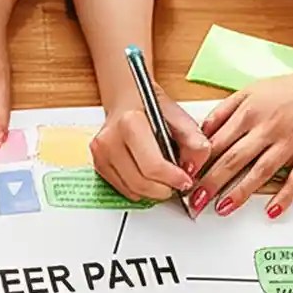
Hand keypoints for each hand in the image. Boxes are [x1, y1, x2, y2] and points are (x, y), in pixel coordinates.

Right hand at [90, 86, 209, 201]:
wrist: (128, 99)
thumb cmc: (153, 108)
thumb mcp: (179, 117)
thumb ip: (193, 140)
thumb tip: (194, 167)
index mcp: (130, 123)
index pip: (152, 166)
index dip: (173, 179)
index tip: (186, 180)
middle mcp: (109, 139)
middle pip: (140, 182)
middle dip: (164, 189)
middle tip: (178, 184)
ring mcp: (101, 154)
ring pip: (132, 190)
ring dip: (154, 192)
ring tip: (166, 181)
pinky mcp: (99, 165)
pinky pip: (124, 190)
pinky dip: (141, 190)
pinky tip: (151, 178)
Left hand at [193, 70, 292, 218]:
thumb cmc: (292, 90)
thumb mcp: (252, 90)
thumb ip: (225, 110)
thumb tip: (201, 131)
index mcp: (250, 110)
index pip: (218, 140)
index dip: (200, 161)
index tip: (186, 177)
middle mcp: (269, 126)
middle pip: (234, 159)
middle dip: (212, 183)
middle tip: (196, 201)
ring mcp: (291, 141)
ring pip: (261, 171)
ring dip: (240, 193)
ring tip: (223, 208)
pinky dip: (285, 197)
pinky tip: (272, 210)